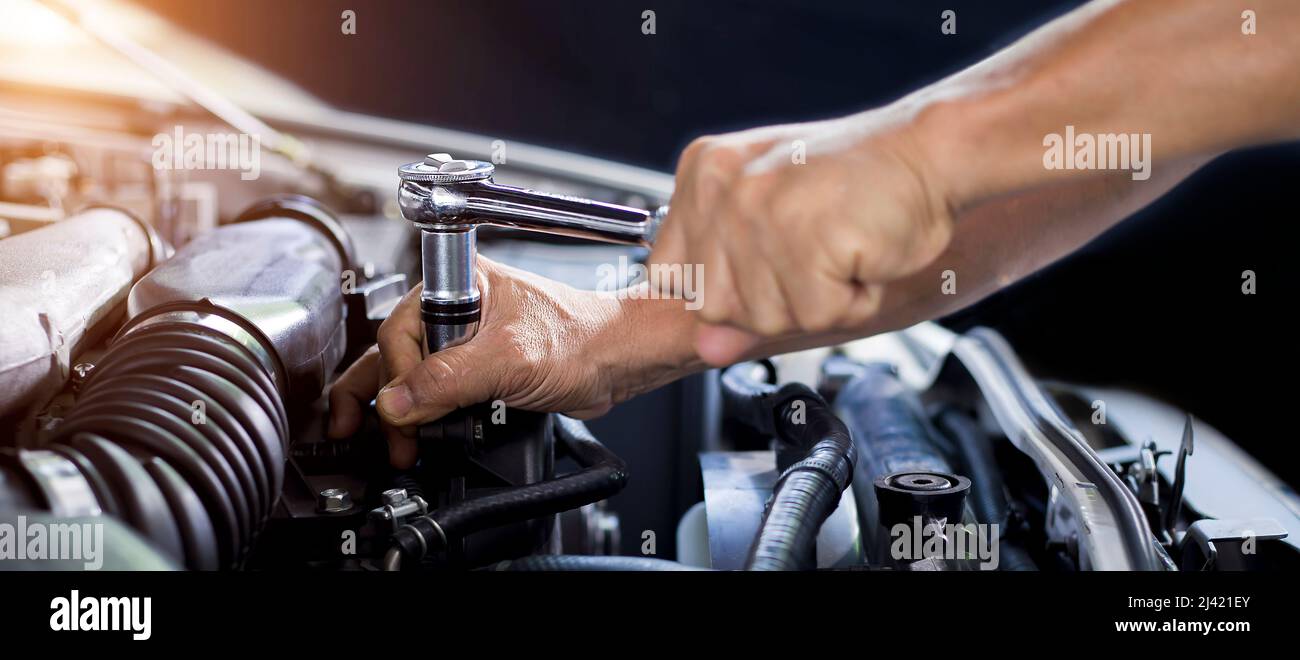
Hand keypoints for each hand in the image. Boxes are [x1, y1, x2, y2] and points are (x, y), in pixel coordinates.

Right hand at [327, 256, 699, 467]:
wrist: (619, 363)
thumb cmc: (583, 341)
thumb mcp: (508, 360)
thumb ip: (447, 381)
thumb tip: (397, 402)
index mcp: (459, 284)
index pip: (400, 332)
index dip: (395, 377)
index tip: (398, 414)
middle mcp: (458, 306)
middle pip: (398, 354)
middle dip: (390, 400)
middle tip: (388, 438)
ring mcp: (468, 337)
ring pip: (415, 375)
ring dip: (405, 411)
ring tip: (400, 444)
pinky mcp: (480, 366)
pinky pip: (440, 389)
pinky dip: (429, 414)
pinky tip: (424, 434)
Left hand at [649, 109, 952, 365]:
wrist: (932, 151)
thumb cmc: (863, 186)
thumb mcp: (782, 231)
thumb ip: (737, 289)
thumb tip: (707, 348)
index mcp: (704, 173)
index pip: (670, 275)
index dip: (722, 291)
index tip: (768, 264)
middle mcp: (722, 186)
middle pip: (714, 307)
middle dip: (772, 301)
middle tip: (816, 251)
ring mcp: (760, 211)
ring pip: (765, 318)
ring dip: (817, 300)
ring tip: (842, 248)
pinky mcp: (806, 238)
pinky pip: (818, 315)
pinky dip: (854, 299)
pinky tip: (864, 253)